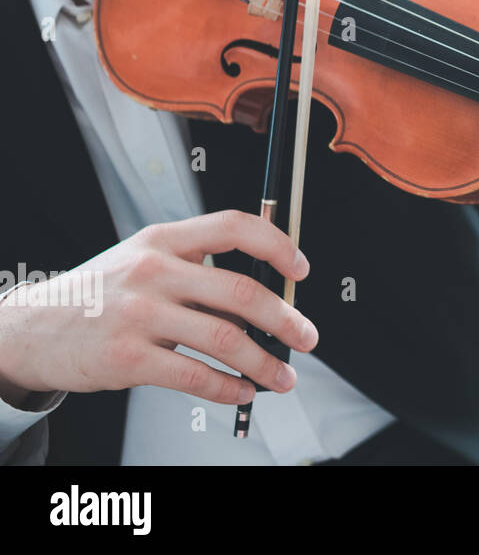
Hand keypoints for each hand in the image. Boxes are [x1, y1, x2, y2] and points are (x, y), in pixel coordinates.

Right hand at [0, 211, 316, 407]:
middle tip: (307, 338)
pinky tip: (241, 391)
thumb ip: (196, 267)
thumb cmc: (102, 294)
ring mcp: (139, 314)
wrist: (30, 328)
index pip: (235, 227)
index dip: (278, 245)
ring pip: (225, 339)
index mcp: (164, 239)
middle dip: (286, 320)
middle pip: (242, 293)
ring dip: (265, 363)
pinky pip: (194, 376)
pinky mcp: (126, 357)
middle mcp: (153, 271)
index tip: (302, 269)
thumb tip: (265, 299)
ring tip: (282, 377)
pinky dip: (227, 388)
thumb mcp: (143, 259)